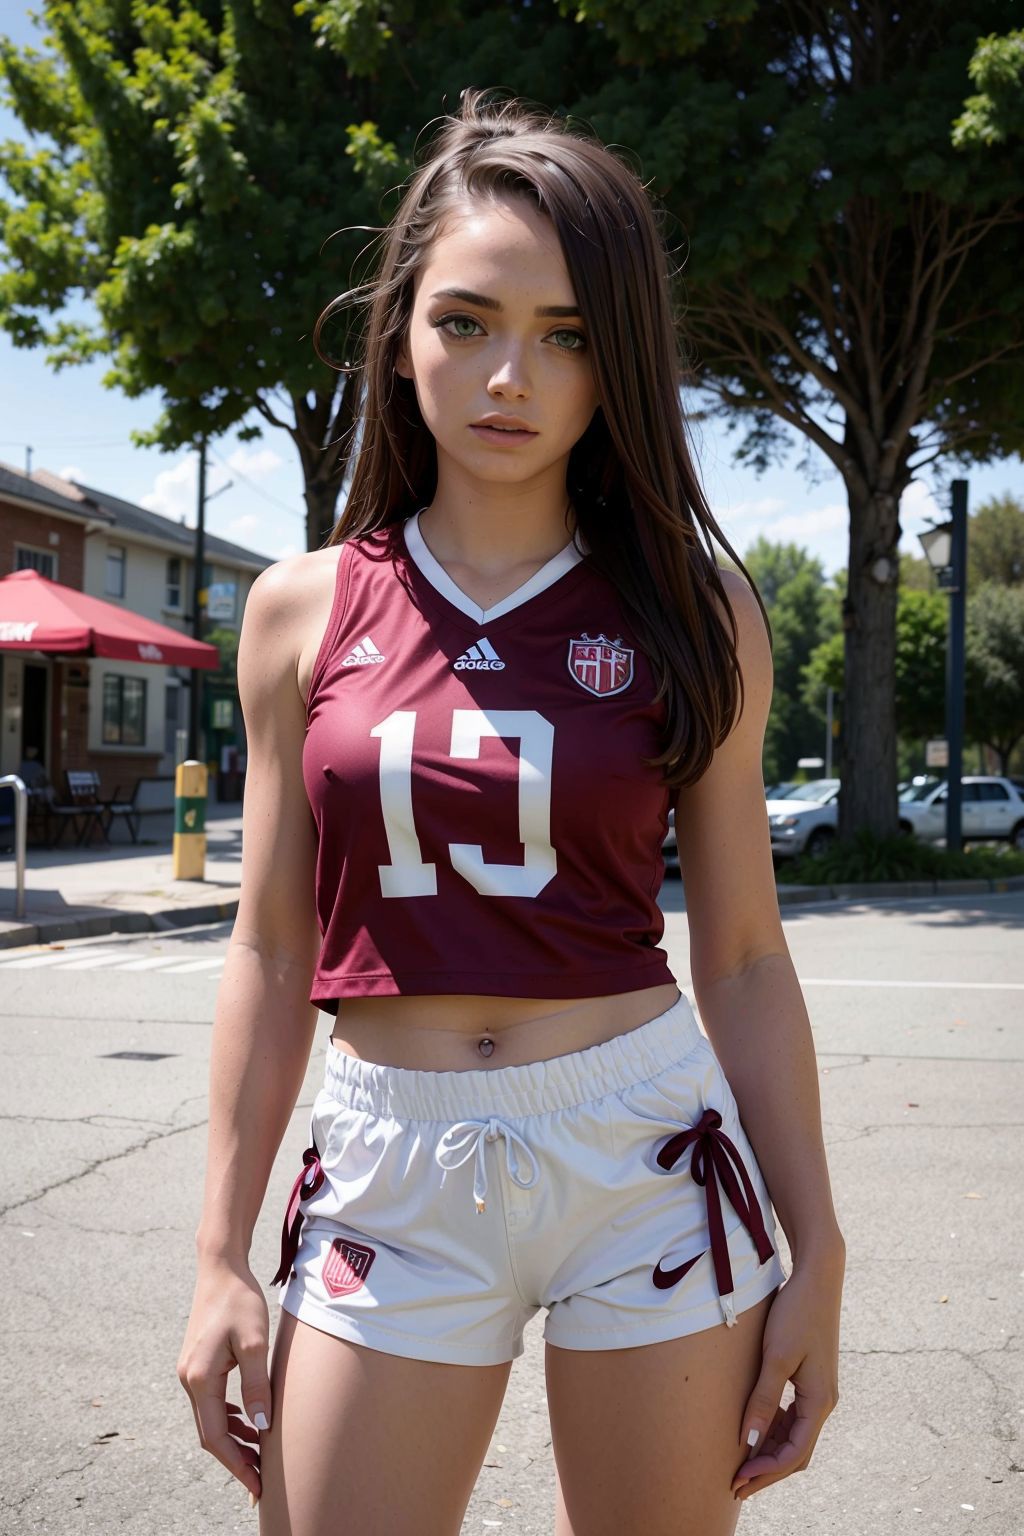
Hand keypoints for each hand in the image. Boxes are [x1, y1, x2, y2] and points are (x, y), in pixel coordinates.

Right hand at [177, 1256, 272, 1505]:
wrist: (220, 1268)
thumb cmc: (240, 1300)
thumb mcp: (256, 1342)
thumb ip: (257, 1386)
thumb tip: (262, 1428)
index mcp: (200, 1379)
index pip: (216, 1437)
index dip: (236, 1464)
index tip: (256, 1486)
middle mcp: (188, 1380)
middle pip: (210, 1434)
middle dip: (235, 1458)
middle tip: (261, 1479)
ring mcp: (189, 1372)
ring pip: (210, 1419)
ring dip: (233, 1438)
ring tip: (260, 1453)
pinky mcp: (197, 1364)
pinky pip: (211, 1403)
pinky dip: (228, 1418)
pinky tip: (247, 1421)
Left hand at [730, 1248, 843, 1500]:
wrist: (817, 1278)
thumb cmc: (796, 1313)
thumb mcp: (776, 1357)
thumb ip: (763, 1399)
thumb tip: (748, 1440)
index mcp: (819, 1402)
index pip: (794, 1454)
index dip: (766, 1472)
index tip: (738, 1481)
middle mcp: (823, 1402)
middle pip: (796, 1451)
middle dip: (767, 1470)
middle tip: (735, 1484)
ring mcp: (818, 1391)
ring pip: (795, 1435)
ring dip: (769, 1451)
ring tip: (740, 1463)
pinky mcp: (811, 1378)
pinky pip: (793, 1416)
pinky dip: (774, 1429)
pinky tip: (755, 1430)